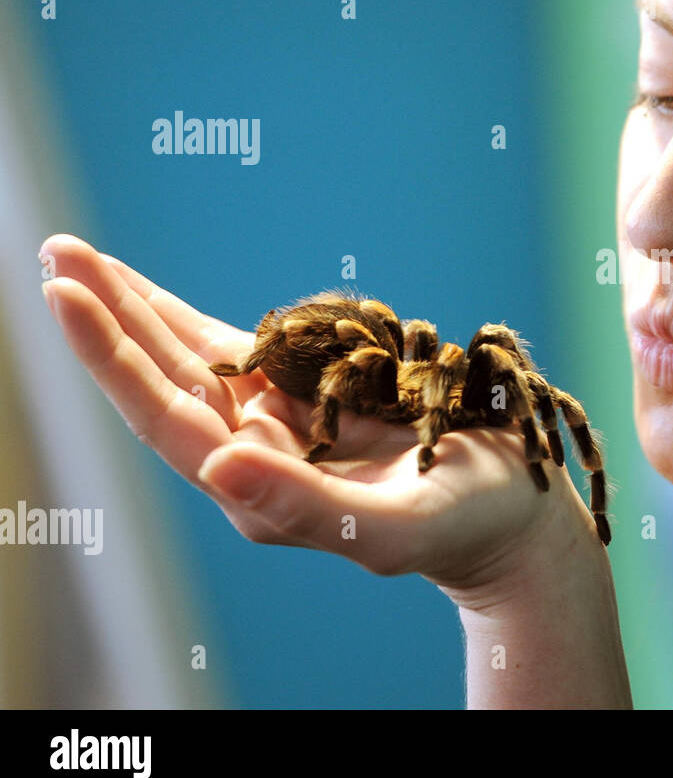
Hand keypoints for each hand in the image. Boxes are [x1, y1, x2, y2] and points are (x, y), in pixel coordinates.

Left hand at [38, 234, 601, 591]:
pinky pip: (239, 349)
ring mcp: (280, 422)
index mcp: (259, 492)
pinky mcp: (310, 396)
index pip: (167, 417)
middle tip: (59, 250)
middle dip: (109, 314)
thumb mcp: (390, 527)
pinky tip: (152, 294)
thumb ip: (305, 506)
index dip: (113, 357)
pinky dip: (190, 317)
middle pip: (164, 378)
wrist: (510, 510)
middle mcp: (256, 455)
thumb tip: (215, 467)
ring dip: (135, 306)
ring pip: (191, 358)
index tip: (68, 295)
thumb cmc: (463, 524)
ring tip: (79, 255)